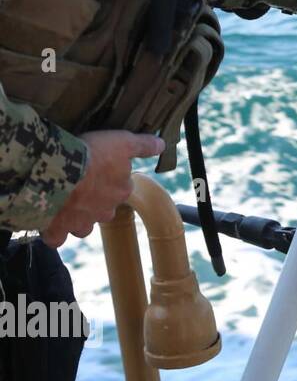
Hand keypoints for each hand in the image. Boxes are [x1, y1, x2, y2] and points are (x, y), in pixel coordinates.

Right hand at [41, 131, 165, 247]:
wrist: (58, 171)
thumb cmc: (92, 155)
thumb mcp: (122, 142)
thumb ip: (143, 146)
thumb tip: (162, 145)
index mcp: (121, 191)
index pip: (122, 189)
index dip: (110, 181)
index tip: (99, 172)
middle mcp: (105, 211)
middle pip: (104, 210)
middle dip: (95, 202)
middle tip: (80, 187)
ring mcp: (81, 222)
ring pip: (83, 226)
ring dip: (77, 218)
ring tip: (65, 205)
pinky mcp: (59, 230)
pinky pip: (57, 238)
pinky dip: (54, 232)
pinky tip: (49, 222)